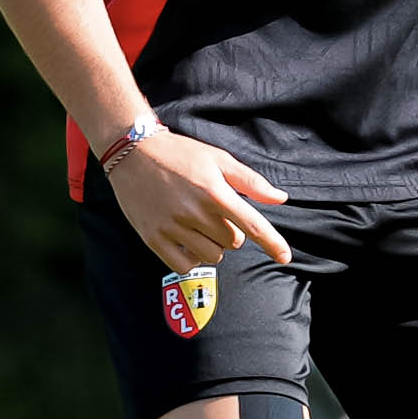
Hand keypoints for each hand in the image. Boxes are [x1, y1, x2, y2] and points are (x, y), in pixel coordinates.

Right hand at [109, 130, 290, 268]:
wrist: (132, 152)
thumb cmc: (180, 154)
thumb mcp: (218, 159)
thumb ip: (251, 182)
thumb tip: (281, 199)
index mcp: (214, 192)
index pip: (252, 225)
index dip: (272, 244)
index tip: (285, 257)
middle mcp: (194, 212)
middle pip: (232, 242)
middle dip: (231, 232)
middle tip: (214, 213)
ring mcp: (172, 227)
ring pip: (211, 256)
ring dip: (212, 245)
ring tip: (198, 224)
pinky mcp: (153, 238)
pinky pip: (184, 266)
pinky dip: (191, 258)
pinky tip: (186, 240)